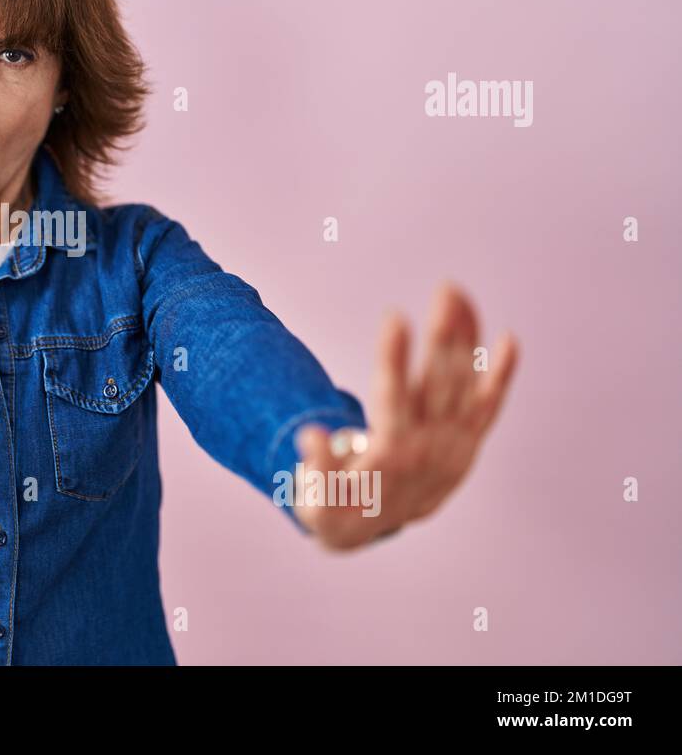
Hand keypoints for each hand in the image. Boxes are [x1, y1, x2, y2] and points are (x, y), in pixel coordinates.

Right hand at [294, 281, 518, 549]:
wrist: (369, 529)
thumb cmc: (334, 503)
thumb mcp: (316, 495)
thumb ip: (316, 465)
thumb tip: (311, 436)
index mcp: (389, 454)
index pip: (393, 397)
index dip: (394, 357)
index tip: (395, 317)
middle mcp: (427, 447)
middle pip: (439, 382)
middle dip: (444, 333)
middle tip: (445, 289)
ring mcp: (452, 444)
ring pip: (465, 385)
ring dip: (466, 339)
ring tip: (457, 294)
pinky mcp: (465, 445)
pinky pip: (488, 407)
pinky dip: (500, 376)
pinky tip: (508, 340)